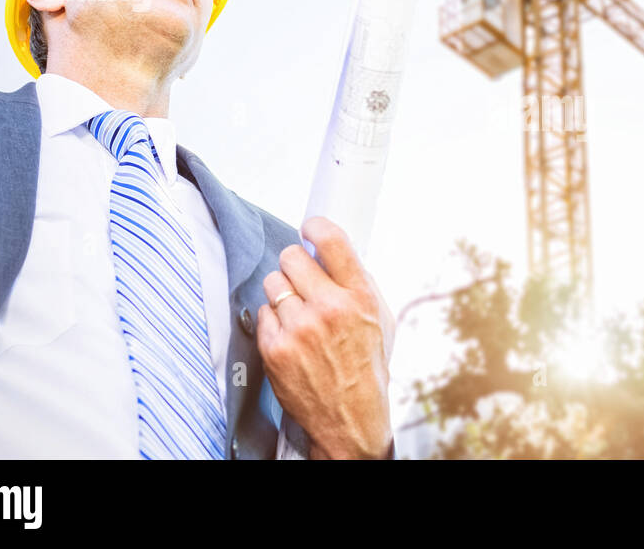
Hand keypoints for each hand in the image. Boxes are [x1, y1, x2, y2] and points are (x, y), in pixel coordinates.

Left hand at [257, 216, 396, 458]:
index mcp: (360, 296)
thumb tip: (335, 251)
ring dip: (282, 293)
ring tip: (297, 314)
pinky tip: (291, 337)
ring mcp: (300, 328)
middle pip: (292, 258)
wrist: (351, 417)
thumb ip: (360, 283)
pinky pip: (263, 312)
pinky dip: (274, 321)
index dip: (315, 227)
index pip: (332, 241)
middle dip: (294, 265)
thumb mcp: (380, 319)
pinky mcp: (276, 348)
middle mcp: (329, 309)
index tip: (309, 228)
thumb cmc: (367, 366)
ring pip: (273, 283)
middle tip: (300, 279)